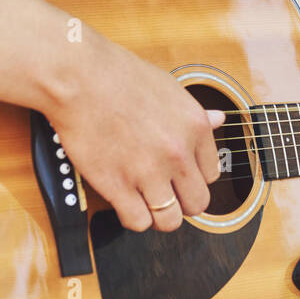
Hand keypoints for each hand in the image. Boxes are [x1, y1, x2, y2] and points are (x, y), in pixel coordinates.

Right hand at [46, 34, 224, 232]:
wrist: (79, 77)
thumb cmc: (120, 76)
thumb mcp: (169, 88)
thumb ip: (196, 112)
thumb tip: (219, 119)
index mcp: (195, 127)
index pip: (211, 174)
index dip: (193, 177)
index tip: (179, 176)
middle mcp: (178, 153)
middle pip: (197, 203)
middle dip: (182, 202)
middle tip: (164, 193)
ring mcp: (148, 172)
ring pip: (170, 221)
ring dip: (159, 215)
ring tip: (145, 201)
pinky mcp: (118, 186)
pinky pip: (138, 222)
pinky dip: (133, 217)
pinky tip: (125, 202)